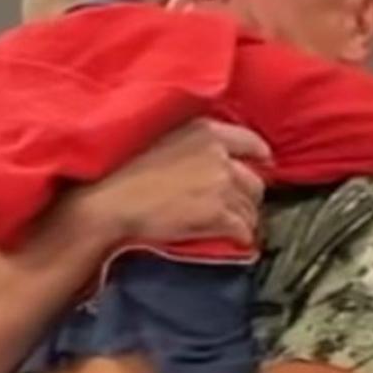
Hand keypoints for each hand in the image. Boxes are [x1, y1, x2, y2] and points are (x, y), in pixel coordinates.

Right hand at [71, 120, 271, 246]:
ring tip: (233, 227)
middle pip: (255, 181)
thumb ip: (192, 142)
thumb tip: (212, 154)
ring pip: (251, 208)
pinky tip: (234, 241)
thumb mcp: (161, 139)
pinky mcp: (218, 214)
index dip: (260, 156)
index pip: (251, 142)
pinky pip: (243, 230)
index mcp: (205, 131)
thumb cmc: (123, 172)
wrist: (109, 202)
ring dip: (245, 219)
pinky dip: (241, 238)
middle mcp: (219, 155)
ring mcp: (221, 185)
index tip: (264, 165)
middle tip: (238, 206)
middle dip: (249, 196)